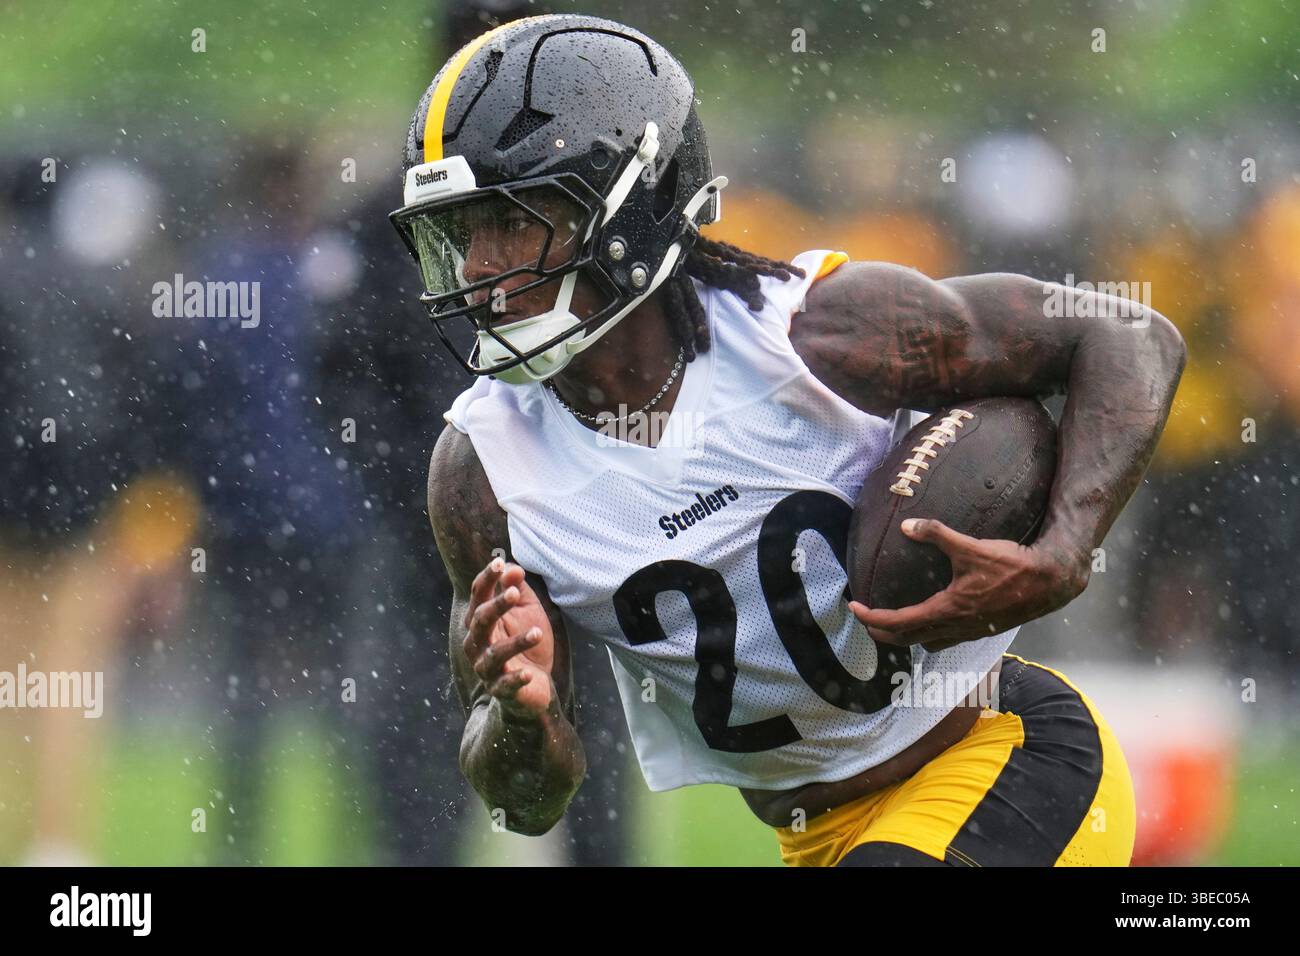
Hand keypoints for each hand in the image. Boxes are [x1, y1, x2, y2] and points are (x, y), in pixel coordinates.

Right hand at [463, 557, 555, 716]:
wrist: (534, 685)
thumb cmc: (526, 642)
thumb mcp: (526, 611)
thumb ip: (518, 589)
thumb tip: (513, 566)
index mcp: (481, 620)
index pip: (479, 596)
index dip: (487, 579)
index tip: (498, 563)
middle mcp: (476, 643)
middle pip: (480, 621)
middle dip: (496, 606)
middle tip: (514, 593)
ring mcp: (486, 668)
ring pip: (494, 653)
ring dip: (515, 643)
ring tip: (537, 633)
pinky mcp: (500, 690)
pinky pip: (504, 685)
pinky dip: (515, 679)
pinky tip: (527, 674)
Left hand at [848, 518, 1087, 651]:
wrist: (1049, 582)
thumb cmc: (1010, 565)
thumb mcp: (970, 546)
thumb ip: (936, 534)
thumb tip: (907, 526)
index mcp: (947, 609)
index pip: (899, 622)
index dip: (872, 617)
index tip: (855, 608)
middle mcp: (955, 627)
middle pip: (908, 639)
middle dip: (882, 631)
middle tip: (866, 619)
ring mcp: (969, 632)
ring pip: (928, 642)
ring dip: (907, 636)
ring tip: (894, 622)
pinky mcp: (981, 630)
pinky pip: (946, 639)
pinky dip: (929, 633)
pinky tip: (931, 618)